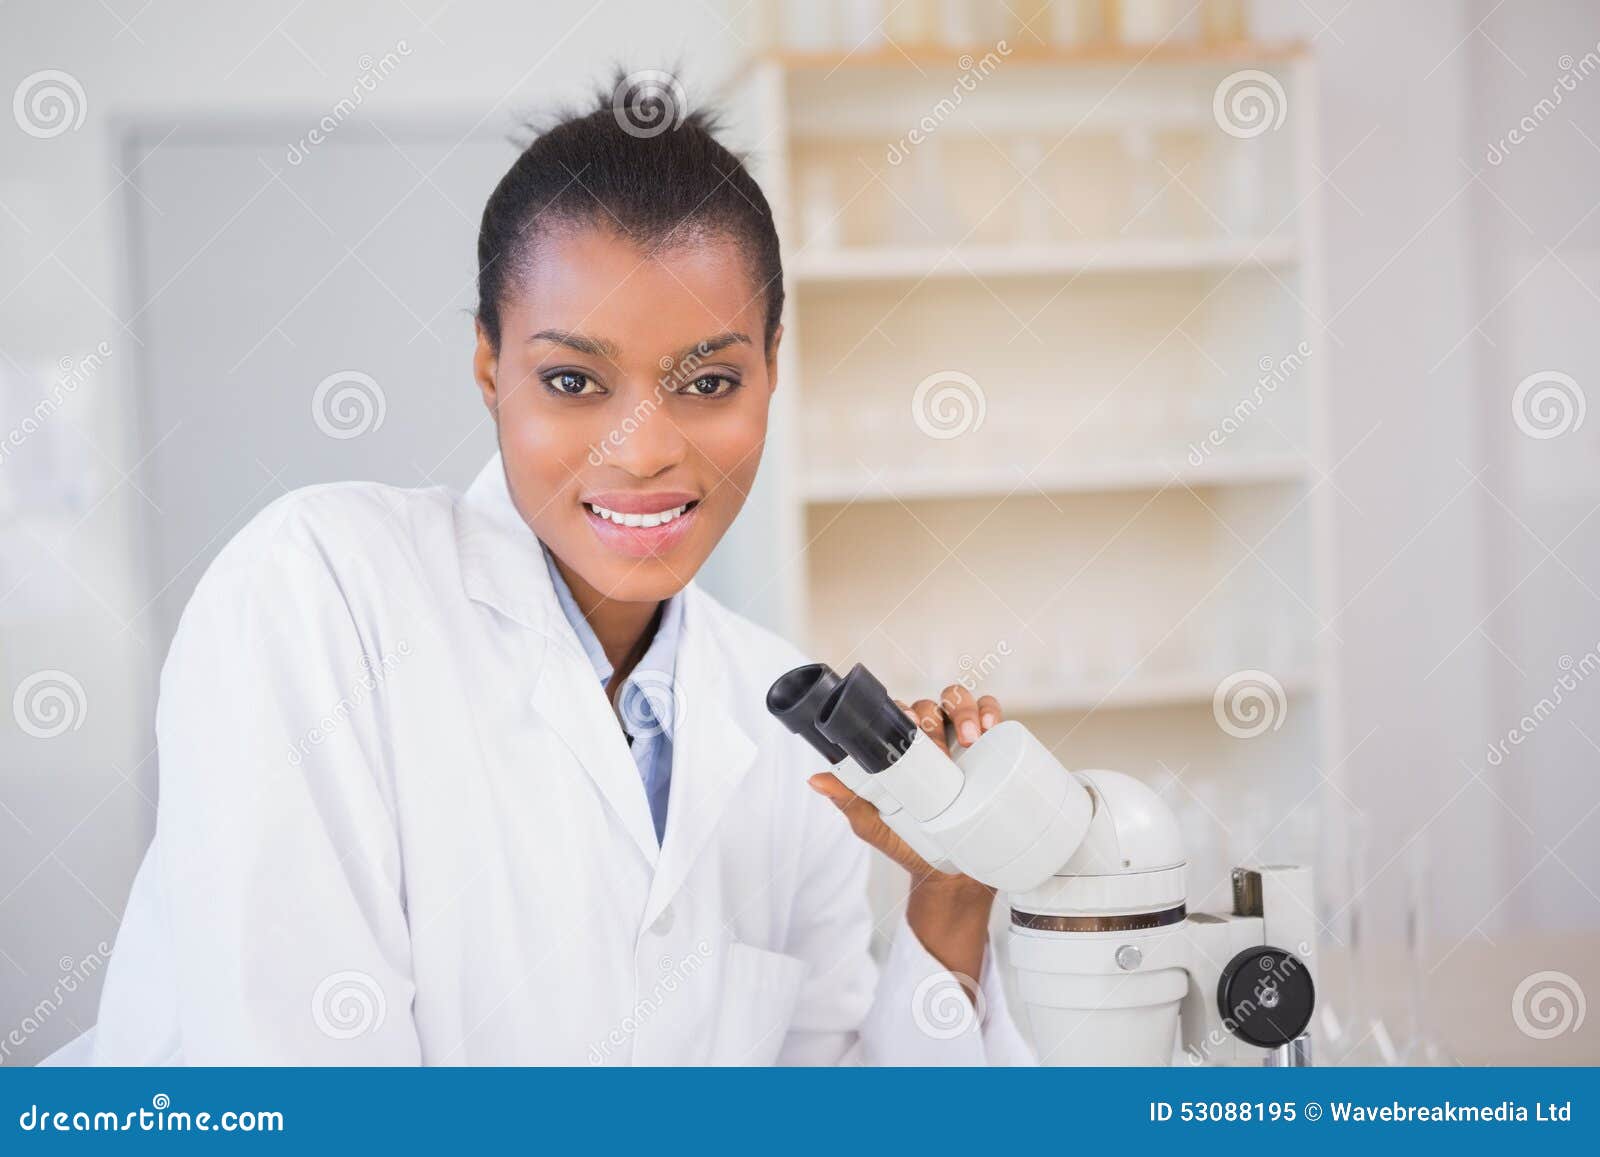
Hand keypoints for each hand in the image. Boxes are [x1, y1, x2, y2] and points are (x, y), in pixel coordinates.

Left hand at [806, 681, 1003, 980]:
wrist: (953, 878)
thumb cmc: (909, 846)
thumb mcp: (875, 826)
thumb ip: (849, 802)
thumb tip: (815, 780)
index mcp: (900, 749)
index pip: (898, 714)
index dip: (902, 710)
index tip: (909, 726)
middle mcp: (930, 738)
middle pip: (931, 705)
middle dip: (934, 715)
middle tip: (938, 742)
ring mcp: (959, 742)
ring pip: (960, 702)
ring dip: (965, 709)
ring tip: (970, 737)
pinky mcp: (990, 749)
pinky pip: (991, 716)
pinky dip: (991, 713)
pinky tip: (990, 730)